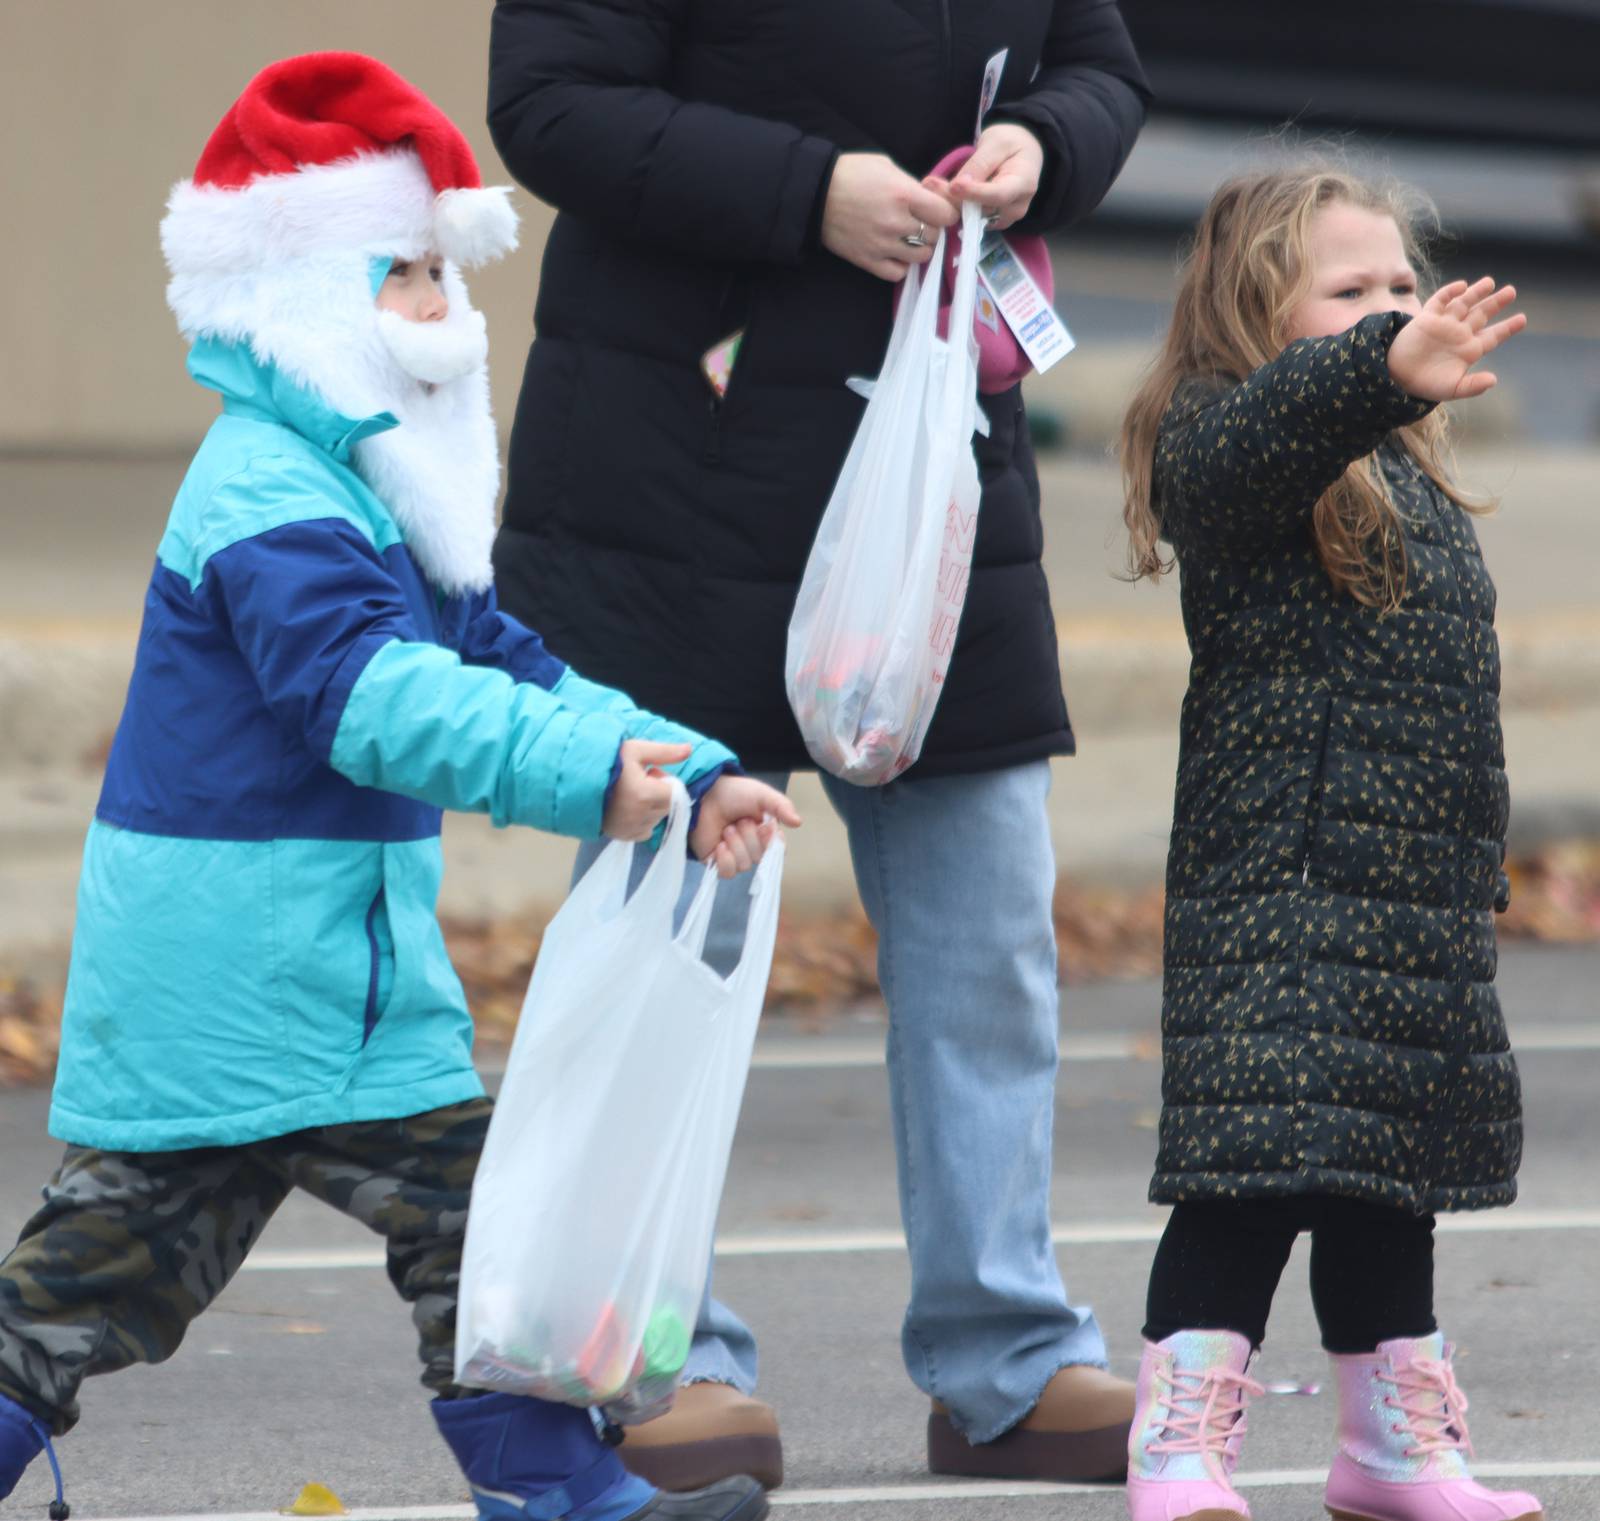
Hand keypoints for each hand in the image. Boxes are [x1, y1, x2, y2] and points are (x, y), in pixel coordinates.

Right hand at [601, 740, 690, 842]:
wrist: (576, 780)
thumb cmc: (607, 763)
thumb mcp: (635, 750)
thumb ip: (665, 752)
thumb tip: (689, 749)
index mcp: (646, 794)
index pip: (674, 793)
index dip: (664, 781)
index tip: (650, 773)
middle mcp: (641, 816)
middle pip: (666, 807)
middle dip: (659, 794)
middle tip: (639, 782)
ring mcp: (631, 829)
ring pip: (656, 819)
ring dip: (651, 808)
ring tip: (631, 795)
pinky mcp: (623, 836)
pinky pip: (644, 832)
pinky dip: (642, 822)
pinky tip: (628, 809)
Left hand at [690, 776, 802, 879]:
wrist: (704, 793)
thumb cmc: (733, 792)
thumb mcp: (762, 795)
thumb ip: (781, 806)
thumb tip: (798, 822)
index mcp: (764, 833)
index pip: (777, 850)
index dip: (772, 842)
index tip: (766, 827)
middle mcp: (750, 846)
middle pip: (759, 857)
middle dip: (749, 837)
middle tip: (739, 821)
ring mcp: (733, 855)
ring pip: (744, 865)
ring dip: (736, 844)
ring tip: (727, 828)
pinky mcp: (715, 862)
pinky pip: (727, 872)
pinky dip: (725, 859)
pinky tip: (720, 845)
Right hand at [821, 152, 959, 281]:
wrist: (815, 193)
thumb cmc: (852, 174)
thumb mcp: (887, 167)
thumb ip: (912, 186)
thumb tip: (932, 200)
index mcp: (904, 194)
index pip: (945, 215)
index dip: (945, 212)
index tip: (938, 211)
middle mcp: (896, 222)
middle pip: (935, 236)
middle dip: (931, 229)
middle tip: (919, 223)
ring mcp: (882, 244)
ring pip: (921, 257)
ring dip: (918, 248)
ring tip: (908, 239)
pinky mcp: (868, 260)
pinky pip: (898, 273)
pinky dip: (900, 266)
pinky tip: (894, 254)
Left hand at [924, 123, 1043, 232]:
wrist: (1021, 152)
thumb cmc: (1011, 142)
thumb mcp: (997, 143)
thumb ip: (980, 164)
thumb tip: (960, 184)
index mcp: (1024, 184)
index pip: (998, 195)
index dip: (975, 194)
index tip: (953, 186)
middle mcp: (1016, 207)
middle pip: (982, 209)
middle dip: (955, 198)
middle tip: (929, 184)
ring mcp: (1004, 218)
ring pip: (973, 217)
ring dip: (951, 203)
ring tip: (930, 186)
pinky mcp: (991, 222)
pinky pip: (971, 218)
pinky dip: (956, 206)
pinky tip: (940, 193)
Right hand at [1386, 277, 1526, 401]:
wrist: (1397, 378)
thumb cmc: (1426, 385)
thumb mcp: (1452, 389)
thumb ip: (1473, 386)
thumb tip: (1493, 380)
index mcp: (1469, 350)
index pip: (1493, 335)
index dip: (1507, 327)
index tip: (1522, 319)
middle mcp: (1459, 334)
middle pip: (1482, 314)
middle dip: (1496, 303)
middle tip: (1511, 291)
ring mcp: (1444, 324)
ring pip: (1464, 303)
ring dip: (1476, 292)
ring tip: (1490, 282)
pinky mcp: (1427, 318)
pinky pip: (1440, 300)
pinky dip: (1450, 292)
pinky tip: (1462, 286)